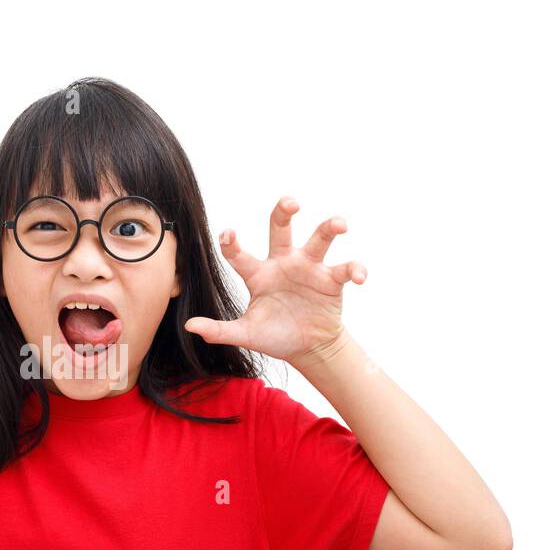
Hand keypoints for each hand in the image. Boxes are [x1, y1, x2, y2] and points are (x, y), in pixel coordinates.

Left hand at [183, 197, 366, 364]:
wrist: (307, 347)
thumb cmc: (274, 334)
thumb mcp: (245, 333)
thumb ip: (219, 330)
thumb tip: (189, 326)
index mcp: (257, 274)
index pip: (239, 254)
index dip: (231, 243)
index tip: (227, 232)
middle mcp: (283, 263)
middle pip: (281, 228)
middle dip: (284, 211)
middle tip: (290, 202)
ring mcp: (309, 268)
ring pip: (319, 238)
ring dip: (330, 227)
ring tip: (340, 224)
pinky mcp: (332, 280)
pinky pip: (345, 269)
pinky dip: (355, 269)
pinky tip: (360, 276)